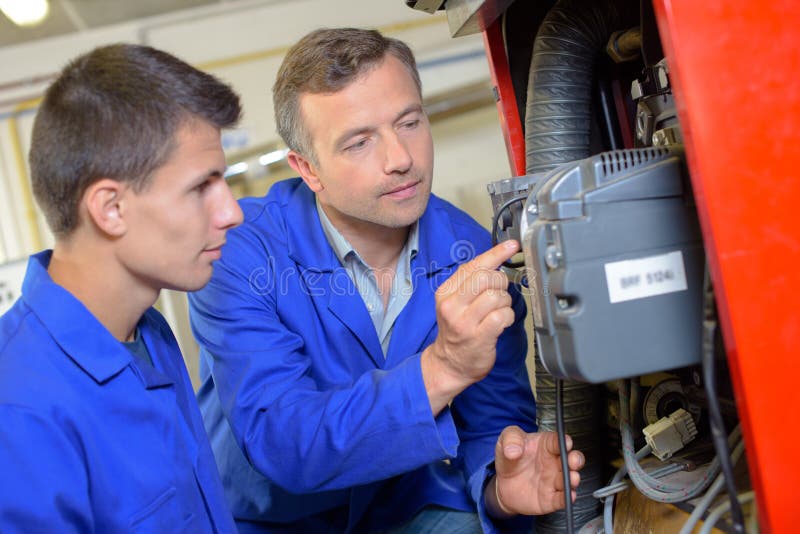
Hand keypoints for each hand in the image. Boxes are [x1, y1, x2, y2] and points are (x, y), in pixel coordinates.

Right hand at [421, 240, 518, 413]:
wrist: (450, 364)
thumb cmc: (458, 331)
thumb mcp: (456, 302)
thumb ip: (472, 282)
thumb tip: (496, 260)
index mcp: (446, 292)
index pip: (474, 265)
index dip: (496, 253)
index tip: (513, 245)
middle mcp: (452, 305)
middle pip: (486, 277)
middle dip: (501, 283)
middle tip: (499, 294)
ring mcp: (464, 322)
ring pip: (496, 296)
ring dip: (505, 302)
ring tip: (498, 311)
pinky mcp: (478, 336)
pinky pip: (502, 315)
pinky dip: (507, 316)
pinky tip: (501, 322)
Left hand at [488, 426, 584, 516]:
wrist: (503, 484)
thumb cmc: (510, 459)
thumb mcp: (506, 441)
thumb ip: (510, 439)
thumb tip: (513, 449)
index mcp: (546, 445)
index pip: (557, 441)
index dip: (564, 441)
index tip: (566, 442)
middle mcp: (553, 462)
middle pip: (570, 459)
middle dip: (576, 459)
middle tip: (573, 460)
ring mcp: (554, 480)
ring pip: (569, 479)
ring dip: (573, 479)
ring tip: (572, 478)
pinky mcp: (551, 498)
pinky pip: (561, 499)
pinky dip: (566, 498)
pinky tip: (568, 495)